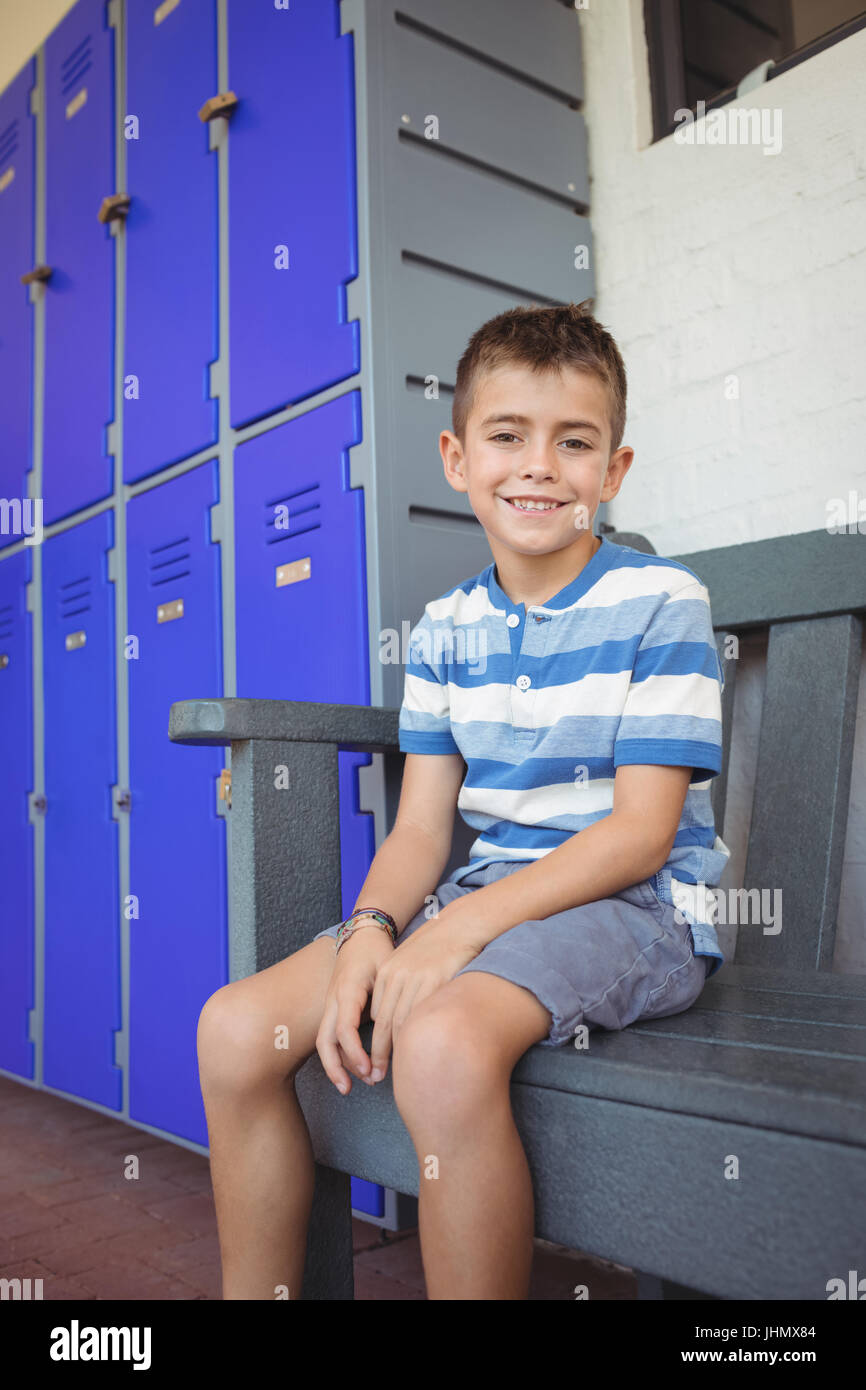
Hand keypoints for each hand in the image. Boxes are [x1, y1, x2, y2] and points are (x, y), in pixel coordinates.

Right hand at [316, 927, 393, 1094]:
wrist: (361, 934)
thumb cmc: (377, 951)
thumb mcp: (388, 968)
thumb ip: (393, 997)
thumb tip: (405, 1029)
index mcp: (347, 990)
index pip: (344, 1029)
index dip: (355, 1053)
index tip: (369, 1070)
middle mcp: (334, 1000)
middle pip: (325, 1041)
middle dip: (335, 1068)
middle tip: (350, 1089)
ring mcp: (331, 1004)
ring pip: (325, 1041)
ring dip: (337, 1065)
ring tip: (353, 1086)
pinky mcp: (335, 1009)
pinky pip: (331, 1036)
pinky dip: (340, 1054)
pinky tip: (356, 1068)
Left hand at [367, 917, 481, 1082]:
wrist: (462, 924)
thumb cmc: (441, 948)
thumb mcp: (413, 964)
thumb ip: (403, 989)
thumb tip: (400, 1022)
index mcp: (387, 972)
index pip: (375, 1015)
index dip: (372, 1042)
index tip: (370, 1063)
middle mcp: (396, 975)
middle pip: (382, 1022)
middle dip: (376, 1053)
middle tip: (375, 1077)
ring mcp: (415, 978)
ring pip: (399, 1022)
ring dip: (394, 1051)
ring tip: (393, 1074)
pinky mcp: (434, 979)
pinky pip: (421, 1014)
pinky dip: (416, 1036)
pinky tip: (417, 1052)